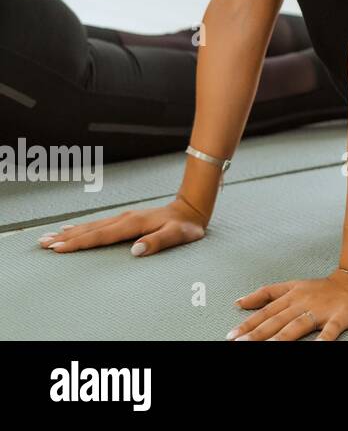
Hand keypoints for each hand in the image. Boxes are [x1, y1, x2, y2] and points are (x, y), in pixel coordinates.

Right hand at [37, 197, 208, 255]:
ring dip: (70, 232)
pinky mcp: (125, 219)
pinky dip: (82, 227)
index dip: (80, 242)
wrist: (192, 209)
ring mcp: (124, 217)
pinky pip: (98, 224)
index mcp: (134, 223)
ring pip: (92, 225)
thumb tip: (135, 251)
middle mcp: (125, 218)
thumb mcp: (178, 235)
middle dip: (66, 237)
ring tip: (49, 237)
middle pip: (91, 229)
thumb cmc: (186, 226)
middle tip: (43, 243)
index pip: (101, 235)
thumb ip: (158, 242)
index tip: (59, 247)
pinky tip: (71, 229)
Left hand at [227, 270, 347, 340]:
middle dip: (258, 333)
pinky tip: (318, 347)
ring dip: (283, 337)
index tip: (232, 336)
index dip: (248, 323)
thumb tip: (239, 302)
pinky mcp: (340, 316)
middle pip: (278, 320)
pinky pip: (331, 329)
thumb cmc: (324, 288)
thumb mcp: (293, 285)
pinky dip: (324, 339)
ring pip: (299, 325)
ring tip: (270, 347)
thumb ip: (267, 293)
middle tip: (241, 344)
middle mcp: (304, 301)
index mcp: (292, 295)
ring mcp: (322, 309)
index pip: (266, 311)